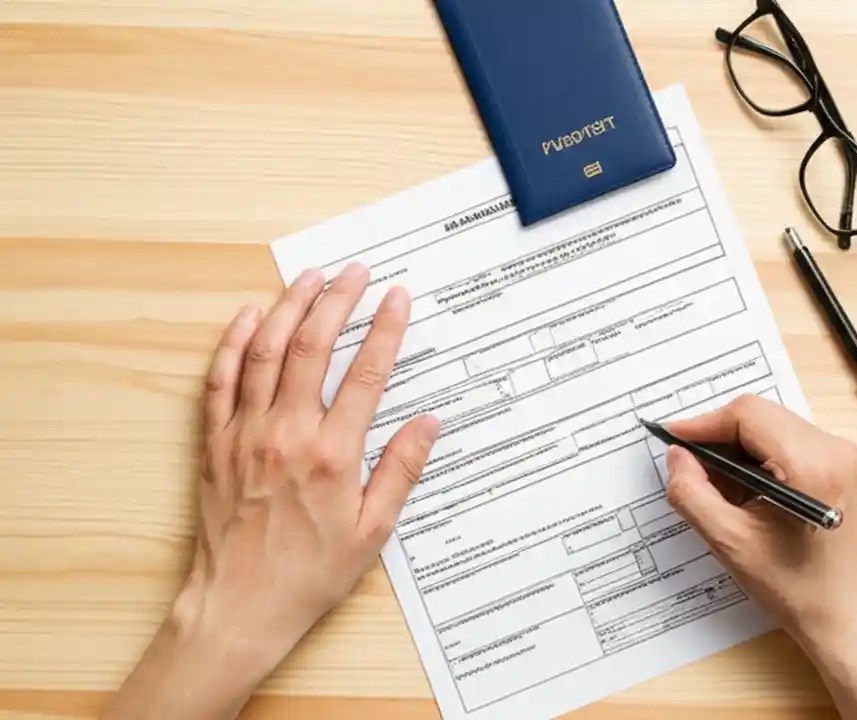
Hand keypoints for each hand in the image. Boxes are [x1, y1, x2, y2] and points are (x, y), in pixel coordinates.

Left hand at [105, 264, 438, 719]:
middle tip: (357, 272)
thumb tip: (428, 423)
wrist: (240, 607)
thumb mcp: (373, 531)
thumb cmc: (310, 575)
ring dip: (289, 307)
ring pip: (267, 352)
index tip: (398, 298)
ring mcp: (246, 435)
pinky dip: (235, 342)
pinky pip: (222, 380)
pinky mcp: (215, 444)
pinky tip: (250, 316)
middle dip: (338, 301)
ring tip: (310, 278)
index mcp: (333, 456)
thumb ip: (401, 470)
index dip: (385, 329)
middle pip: (314, 347)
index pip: (366, 374)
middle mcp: (288, 435)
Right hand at [663, 395, 856, 719]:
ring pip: (770, 426)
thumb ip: (693, 494)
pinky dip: (756, 457)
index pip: (747, 415)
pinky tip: (741, 489)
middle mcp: (832, 449)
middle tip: (688, 465)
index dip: (703, 423)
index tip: (672, 440)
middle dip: (718, 436)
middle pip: (759, 415)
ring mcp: (839, 454)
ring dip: (736, 448)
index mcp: (811, 464)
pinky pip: (785, 441)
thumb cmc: (796, 587)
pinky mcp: (837, 464)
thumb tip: (677, 456)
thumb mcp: (730, 542)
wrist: (844, 614)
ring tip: (714, 485)